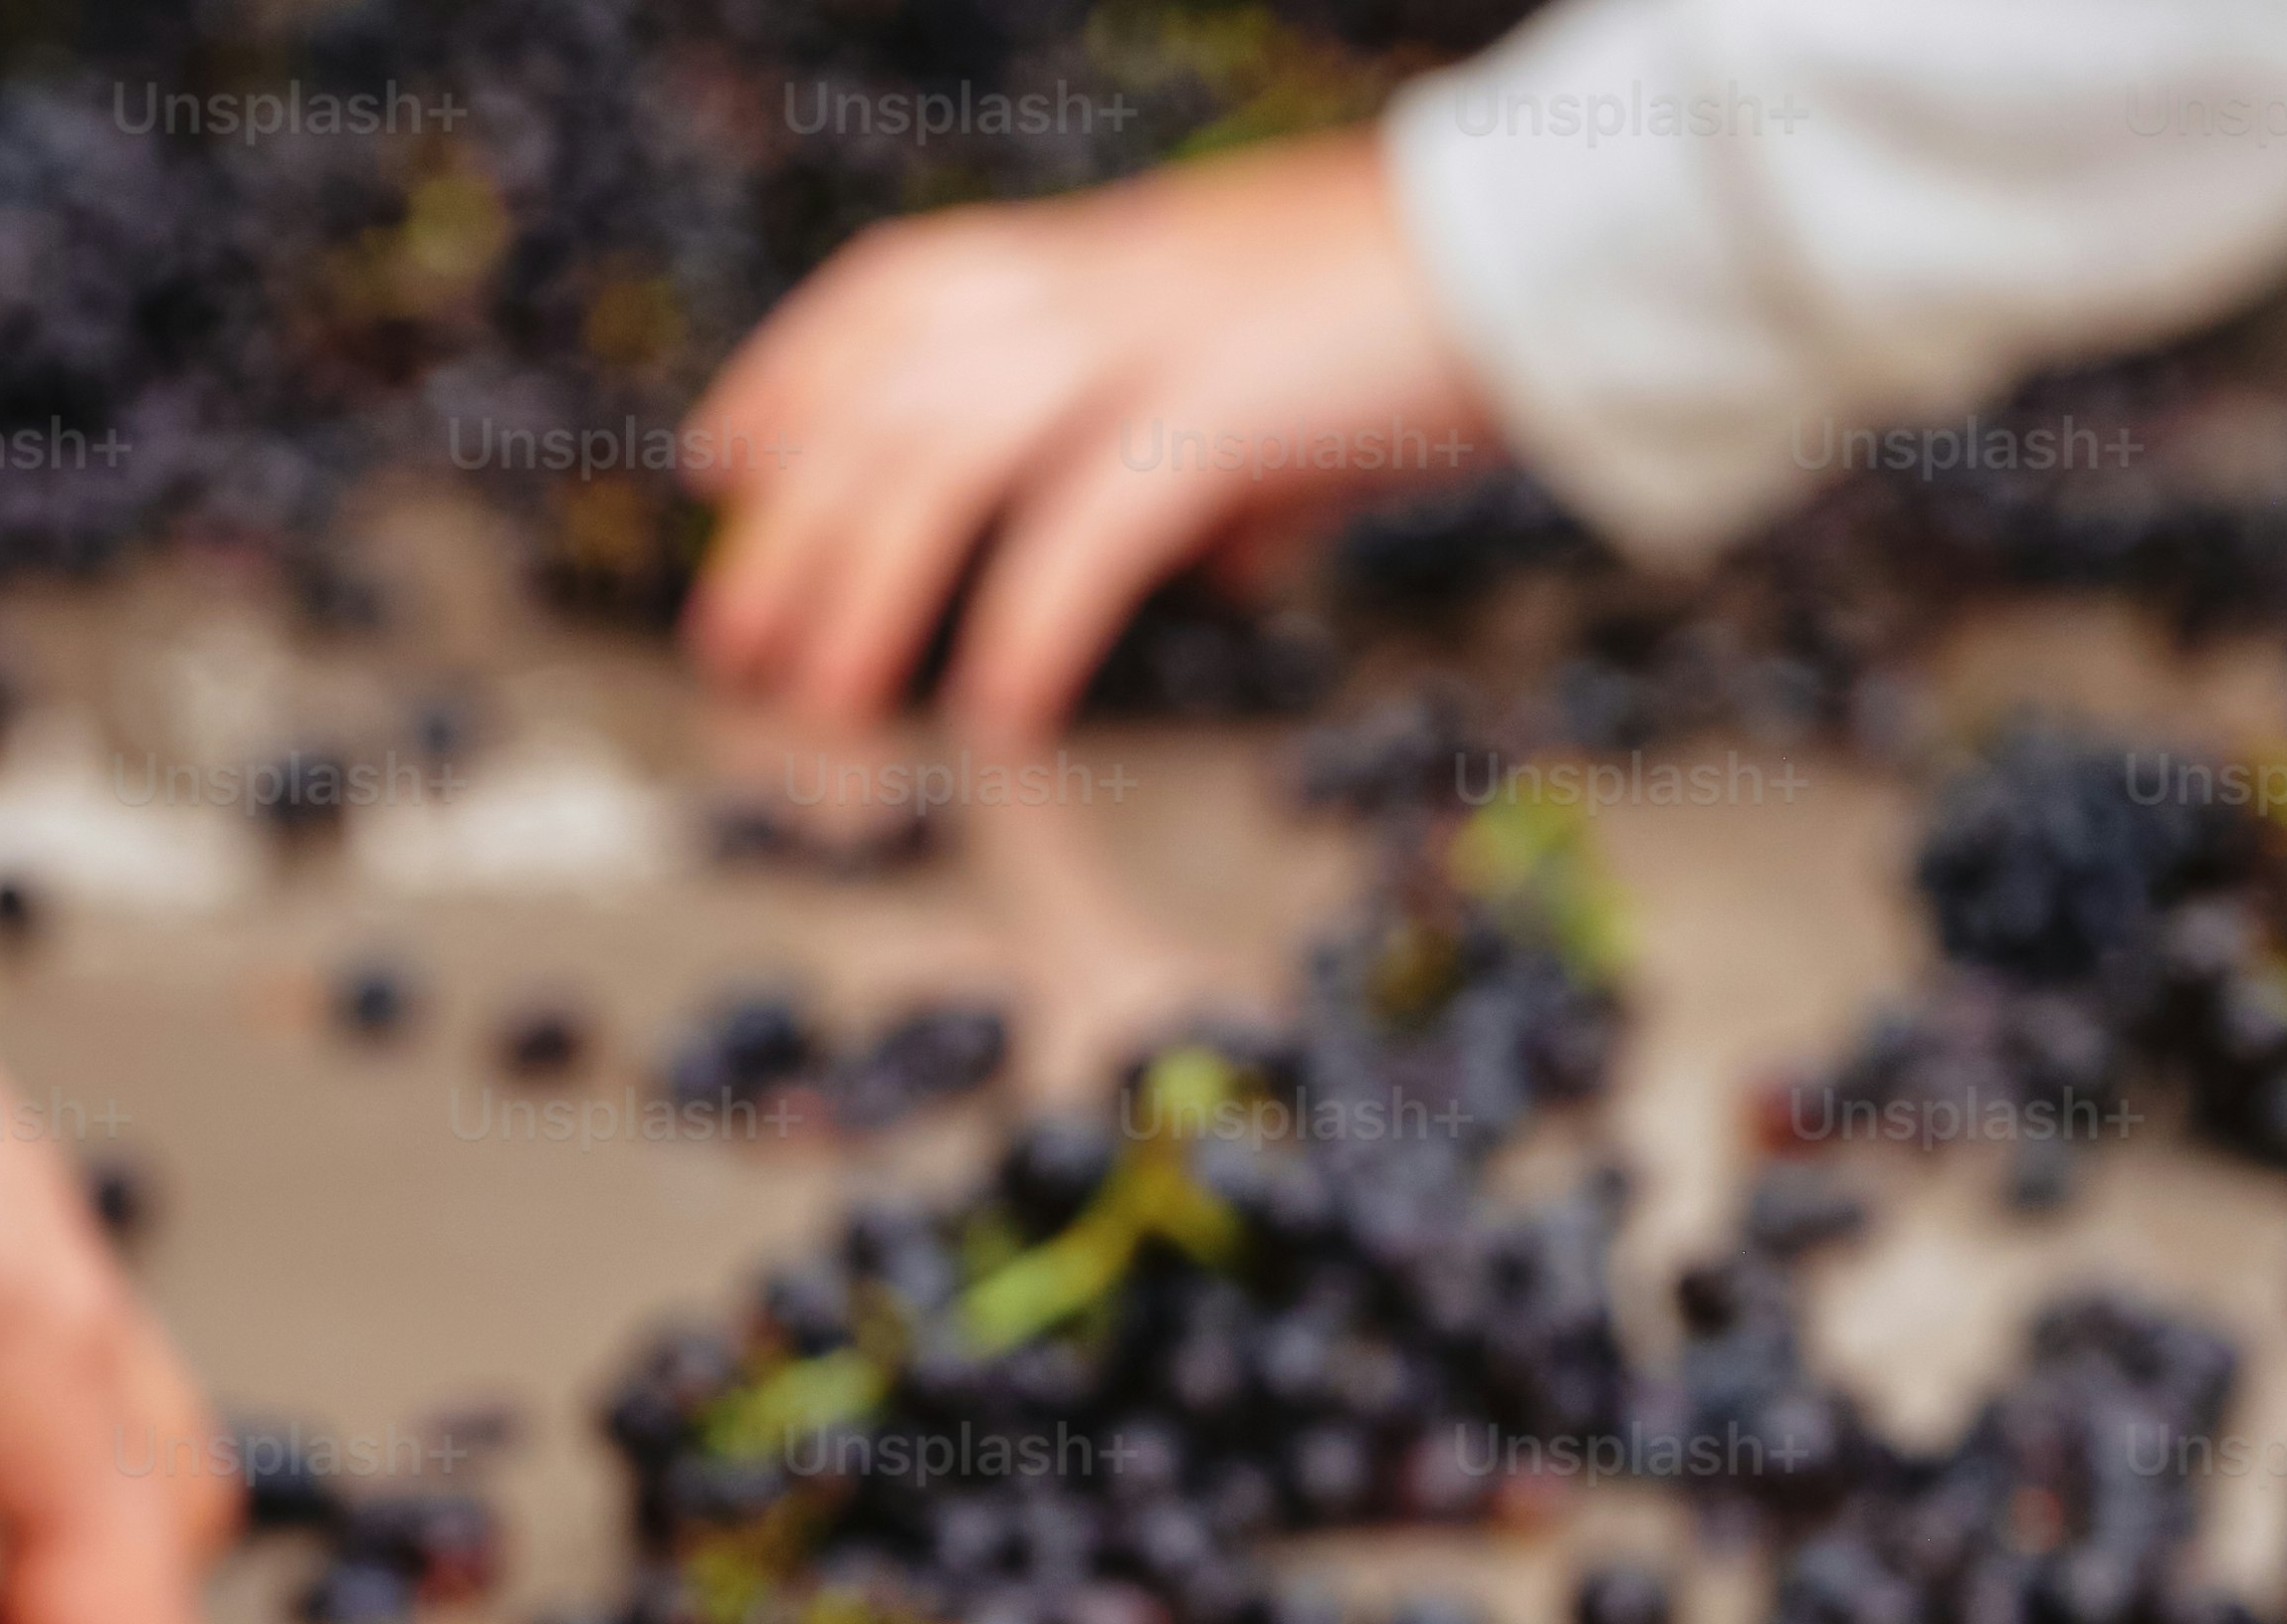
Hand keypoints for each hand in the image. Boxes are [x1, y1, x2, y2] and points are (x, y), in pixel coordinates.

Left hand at [683, 135, 1494, 736]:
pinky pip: (1091, 523)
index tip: (724, 462)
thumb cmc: (1445, 315)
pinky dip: (1028, 623)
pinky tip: (998, 717)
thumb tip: (1227, 555)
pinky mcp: (1231, 406)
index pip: (900, 289)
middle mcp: (1104, 278)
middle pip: (890, 396)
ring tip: (822, 708)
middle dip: (792, 528)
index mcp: (1110, 253)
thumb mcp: (1300, 375)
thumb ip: (1243, 460)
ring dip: (865, 590)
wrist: (1563, 244)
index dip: (797, 372)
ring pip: (948, 455)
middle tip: (732, 646)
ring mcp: (1158, 337)